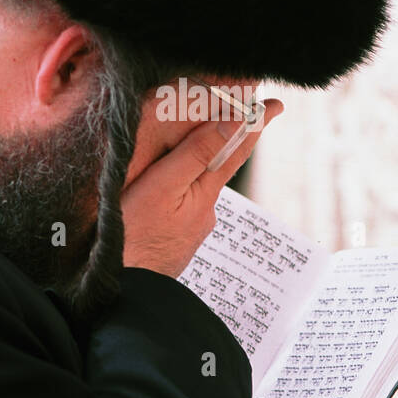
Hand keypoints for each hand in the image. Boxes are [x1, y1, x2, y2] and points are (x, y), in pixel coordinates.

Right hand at [121, 99, 283, 278]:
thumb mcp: (162, 187)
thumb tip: (231, 123)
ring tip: (175, 155)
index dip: (254, 124)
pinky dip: (176, 192)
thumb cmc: (133, 237)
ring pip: (195, 188)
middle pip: (216, 167)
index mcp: (205, 194)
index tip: (275, 104)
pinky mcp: (173, 241)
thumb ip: (195, 154)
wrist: (122, 292)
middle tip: (220, 115)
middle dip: (219, 142)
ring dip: (192, 169)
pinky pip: (180, 206)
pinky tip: (158, 194)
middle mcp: (204, 212)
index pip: (236, 150)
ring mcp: (190, 229)